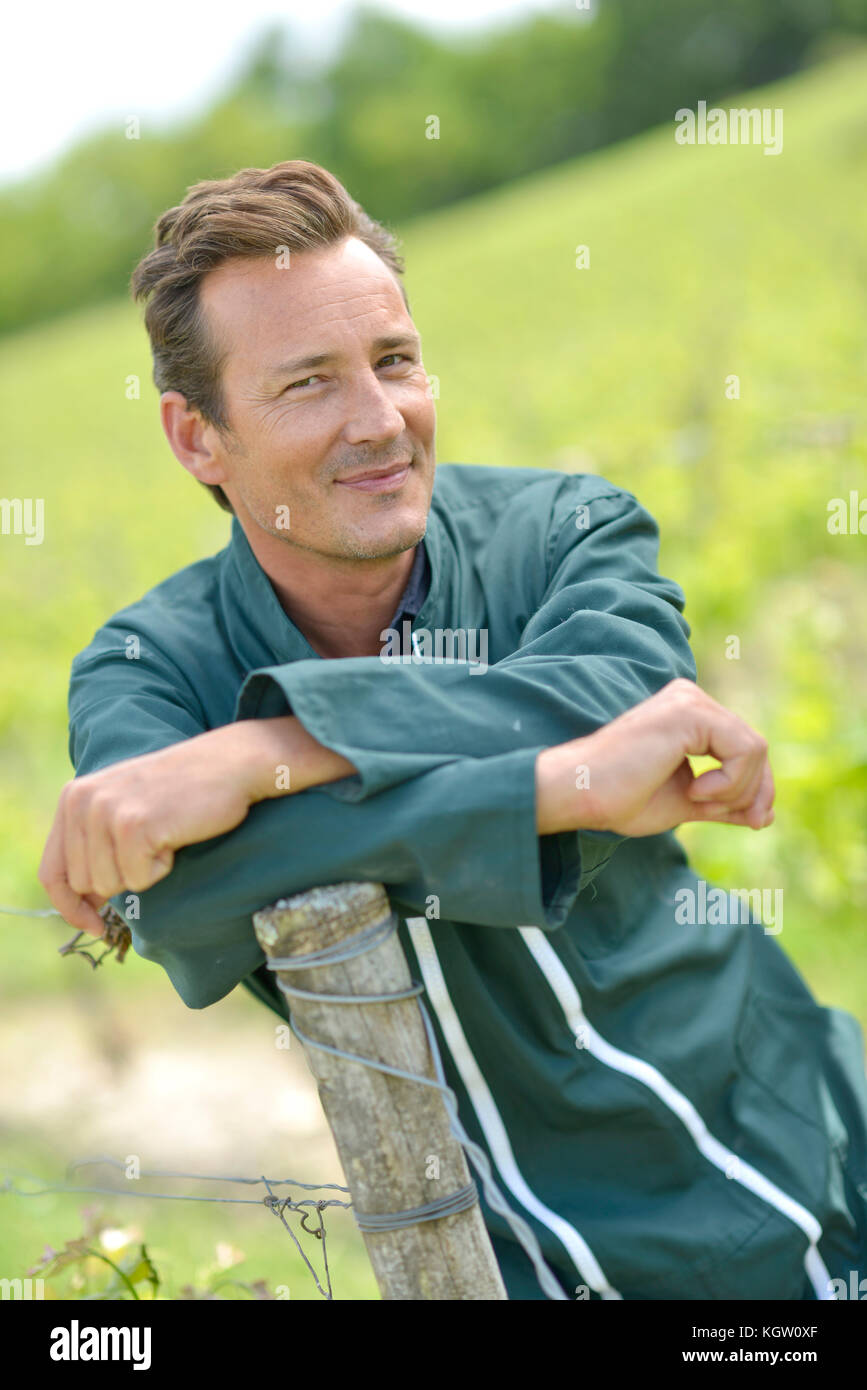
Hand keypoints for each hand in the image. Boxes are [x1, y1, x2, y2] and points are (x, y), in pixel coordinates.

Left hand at [39, 717, 356, 937]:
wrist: (229, 763)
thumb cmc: (183, 792)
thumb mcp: (124, 807)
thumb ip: (94, 844)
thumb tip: (82, 901)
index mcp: (73, 798)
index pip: (52, 872)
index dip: (70, 907)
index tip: (93, 927)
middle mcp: (81, 802)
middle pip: (86, 884)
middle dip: (122, 880)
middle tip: (153, 848)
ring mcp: (105, 813)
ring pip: (113, 885)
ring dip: (145, 871)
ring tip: (165, 835)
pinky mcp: (133, 826)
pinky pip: (141, 879)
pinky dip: (163, 868)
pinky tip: (176, 835)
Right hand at [536, 678, 774, 837]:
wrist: (580, 794)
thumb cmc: (620, 798)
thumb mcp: (685, 803)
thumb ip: (724, 802)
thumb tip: (765, 815)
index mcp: (688, 716)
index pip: (745, 747)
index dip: (758, 786)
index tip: (755, 820)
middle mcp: (691, 699)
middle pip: (756, 747)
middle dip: (756, 791)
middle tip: (745, 820)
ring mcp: (690, 700)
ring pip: (755, 749)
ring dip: (738, 789)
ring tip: (699, 800)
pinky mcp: (689, 711)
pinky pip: (743, 750)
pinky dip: (729, 781)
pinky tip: (695, 790)